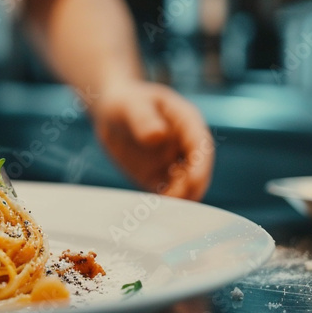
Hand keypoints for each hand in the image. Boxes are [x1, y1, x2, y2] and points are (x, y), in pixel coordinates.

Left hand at [91, 81, 213, 200]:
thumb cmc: (125, 101)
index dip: (200, 165)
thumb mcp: (132, 105)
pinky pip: (165, 193)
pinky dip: (164, 203)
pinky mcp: (157, 177)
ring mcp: (173, 162)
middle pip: (197, 170)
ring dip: (179, 198)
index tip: (193, 180)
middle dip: (191, 187)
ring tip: (164, 209)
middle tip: (177, 201)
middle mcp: (185, 145)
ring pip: (184, 185)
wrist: (110, 111)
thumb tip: (158, 136)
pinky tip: (154, 210)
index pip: (201, 146)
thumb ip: (144, 119)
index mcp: (187, 123)